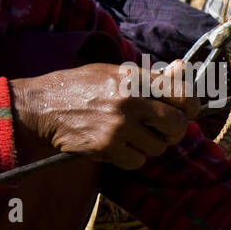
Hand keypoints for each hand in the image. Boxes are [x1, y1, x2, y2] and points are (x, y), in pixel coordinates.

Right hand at [10, 59, 201, 169]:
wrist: (40, 106)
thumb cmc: (82, 87)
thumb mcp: (114, 72)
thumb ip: (150, 76)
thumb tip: (183, 68)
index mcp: (134, 78)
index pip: (183, 93)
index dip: (190, 106)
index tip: (184, 111)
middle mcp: (130, 100)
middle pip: (178, 125)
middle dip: (172, 131)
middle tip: (159, 130)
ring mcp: (119, 125)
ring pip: (158, 147)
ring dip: (148, 146)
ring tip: (129, 136)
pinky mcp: (107, 146)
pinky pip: (137, 161)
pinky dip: (130, 158)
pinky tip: (115, 146)